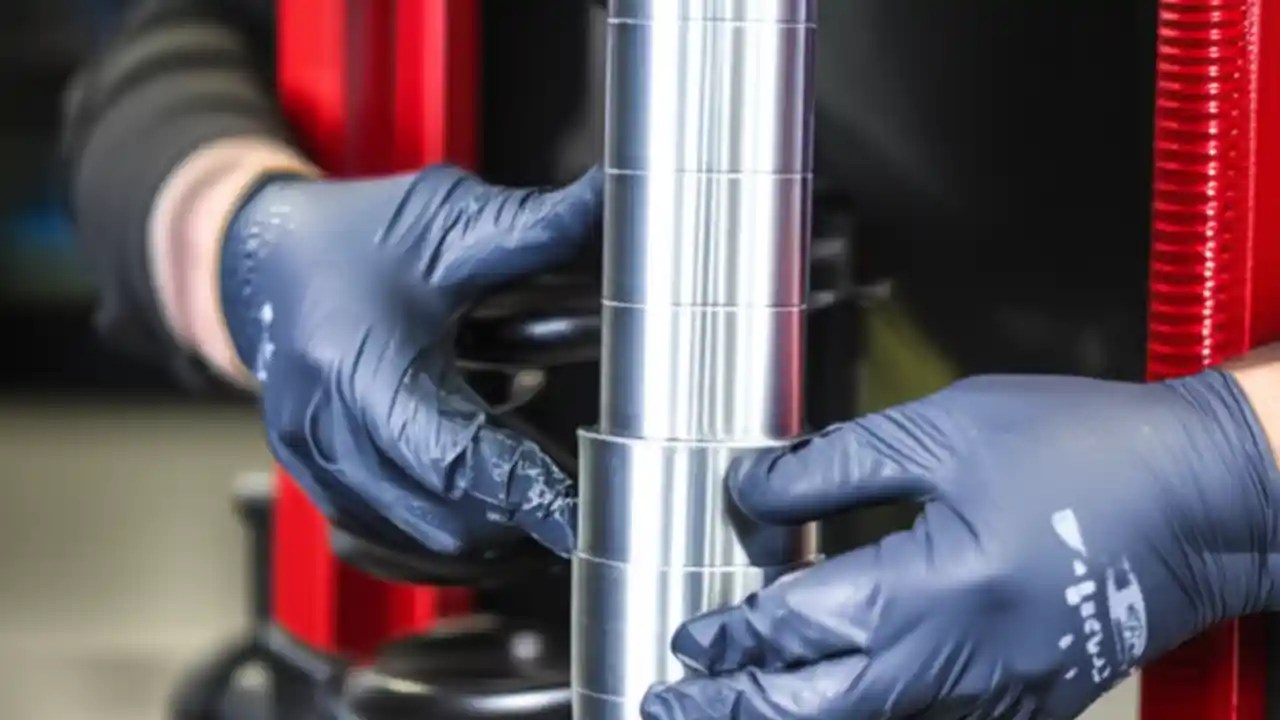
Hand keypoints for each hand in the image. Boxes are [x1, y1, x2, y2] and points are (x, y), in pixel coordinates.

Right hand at [219, 165, 601, 557]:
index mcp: (358, 367)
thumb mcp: (446, 223)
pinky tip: (481, 486)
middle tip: (577, 491)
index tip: (583, 509)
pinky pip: (393, 536)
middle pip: (445, 517)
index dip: (526, 490)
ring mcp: (312, 464)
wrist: (263, 258)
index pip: (455, 458)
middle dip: (517, 512)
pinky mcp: (316, 485)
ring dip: (486, 525)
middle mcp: (325, 428)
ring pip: (423, 539)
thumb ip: (533, 228)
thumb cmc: (351, 238)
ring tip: (533, 484)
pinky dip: (447, 522)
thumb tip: (611, 200)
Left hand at [642, 371, 1279, 718]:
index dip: (732, 639)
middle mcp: (963, 663)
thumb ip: (832, 466)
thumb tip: (752, 490)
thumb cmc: (1084, 449)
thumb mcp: (943, 430)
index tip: (687, 639)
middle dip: (738, 710)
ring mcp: (1000, 697)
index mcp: (936, 590)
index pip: (801, 632)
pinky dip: (867, 719)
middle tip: (673, 704)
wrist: (1203, 494)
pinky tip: (834, 702)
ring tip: (735, 711)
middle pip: (822, 710)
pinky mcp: (1029, 703)